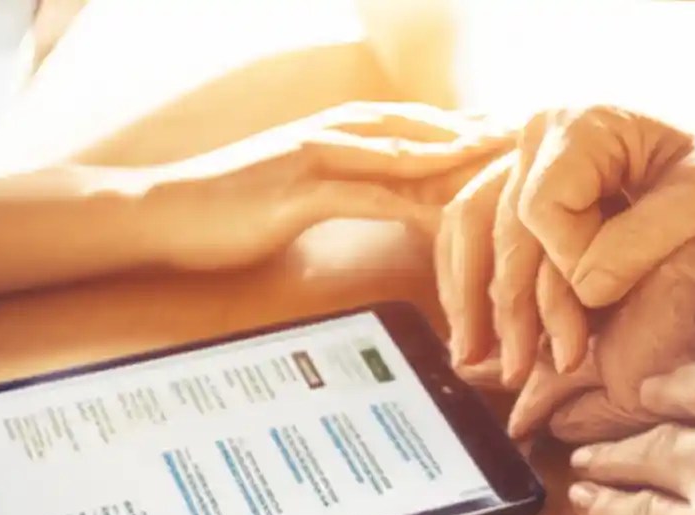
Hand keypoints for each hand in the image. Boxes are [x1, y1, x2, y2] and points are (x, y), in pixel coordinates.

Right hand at [134, 102, 511, 269]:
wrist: (161, 212)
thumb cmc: (227, 207)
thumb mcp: (297, 189)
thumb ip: (343, 183)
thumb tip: (387, 197)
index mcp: (335, 131)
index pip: (416, 122)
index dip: (467, 126)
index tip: (514, 135)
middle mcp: (333, 133)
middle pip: (424, 126)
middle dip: (480, 131)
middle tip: (534, 139)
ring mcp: (316, 157)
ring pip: (405, 151)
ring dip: (460, 154)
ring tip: (510, 162)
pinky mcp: (300, 190)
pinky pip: (369, 193)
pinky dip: (412, 198)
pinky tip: (447, 206)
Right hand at [437, 80, 694, 383]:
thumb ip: (645, 241)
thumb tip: (583, 290)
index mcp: (582, 124)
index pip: (542, 210)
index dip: (563, 266)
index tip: (603, 303)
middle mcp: (540, 134)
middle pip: (499, 226)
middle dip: (510, 307)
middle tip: (521, 373)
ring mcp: (527, 158)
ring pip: (471, 228)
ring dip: (472, 298)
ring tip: (473, 362)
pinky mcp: (526, 185)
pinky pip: (477, 230)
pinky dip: (473, 281)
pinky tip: (478, 331)